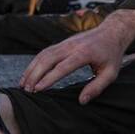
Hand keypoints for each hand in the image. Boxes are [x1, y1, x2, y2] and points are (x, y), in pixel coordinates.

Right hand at [19, 8, 134, 102]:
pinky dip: (34, 63)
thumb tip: (82, 101)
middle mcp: (72, 46)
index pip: (63, 66)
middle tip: (27, 91)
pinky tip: (29, 74)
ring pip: (43, 55)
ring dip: (31, 69)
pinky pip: (44, 52)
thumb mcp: (111, 73)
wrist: (111, 32)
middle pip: (48, 59)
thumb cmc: (111, 55)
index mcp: (84, 53)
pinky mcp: (62, 43)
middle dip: (35, 75)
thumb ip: (97, 87)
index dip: (49, 78)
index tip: (38, 89)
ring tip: (23, 85)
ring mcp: (65, 43)